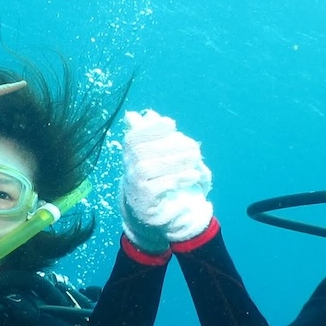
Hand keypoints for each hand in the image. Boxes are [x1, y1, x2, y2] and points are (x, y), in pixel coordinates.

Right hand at [119, 110, 213, 253]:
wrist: (154, 211)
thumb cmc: (159, 177)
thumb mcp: (160, 155)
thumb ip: (155, 135)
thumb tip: (148, 114)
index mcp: (131, 154)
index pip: (133, 138)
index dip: (150, 128)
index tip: (171, 124)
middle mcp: (129, 169)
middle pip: (141, 152)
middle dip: (169, 146)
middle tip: (194, 146)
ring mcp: (134, 186)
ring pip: (148, 168)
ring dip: (175, 161)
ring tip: (196, 158)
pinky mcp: (145, 202)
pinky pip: (158, 188)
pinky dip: (178, 179)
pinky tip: (194, 175)